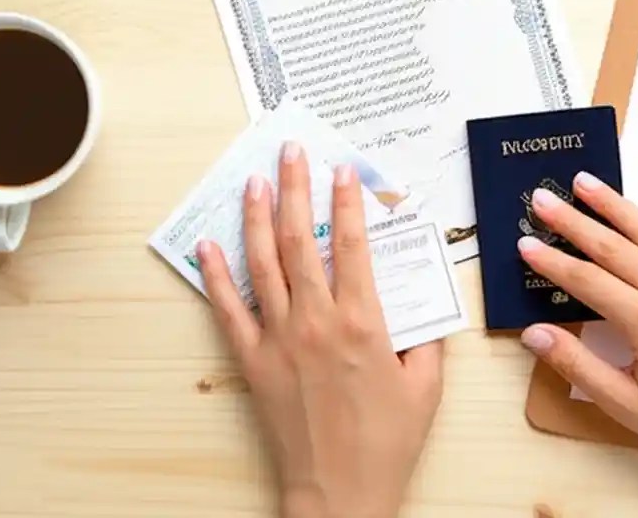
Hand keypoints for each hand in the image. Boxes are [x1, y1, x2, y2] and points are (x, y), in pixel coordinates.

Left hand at [198, 142, 442, 517]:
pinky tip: (209, 245)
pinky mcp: (253, 363)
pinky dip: (216, 275)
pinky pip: (228, 310)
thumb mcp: (426, 385)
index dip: (348, 202)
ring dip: (258, 217)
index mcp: (365, 322)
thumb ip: (428, 337)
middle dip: (297, 189)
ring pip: (263, 264)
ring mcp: (279, 340)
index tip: (343, 171)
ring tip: (255, 182)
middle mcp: (317, 321)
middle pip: (303, 240)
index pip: (354, 245)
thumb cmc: (387, 443)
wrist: (340, 492)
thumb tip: (424, 300)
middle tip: (291, 153)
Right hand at [517, 173, 637, 517]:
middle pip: (615, 248)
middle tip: (544, 200)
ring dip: (619, 207)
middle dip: (574, 222)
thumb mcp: (624, 404)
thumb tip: (534, 335)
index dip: (552, 262)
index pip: (587, 281)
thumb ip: (577, 364)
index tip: (527, 245)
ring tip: (589, 184)